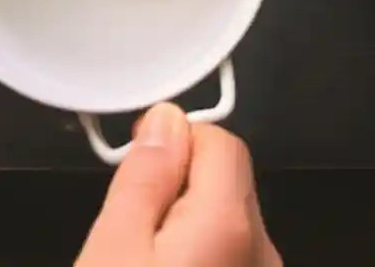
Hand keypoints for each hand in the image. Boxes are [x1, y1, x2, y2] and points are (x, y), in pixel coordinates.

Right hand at [76, 103, 282, 266]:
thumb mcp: (113, 247)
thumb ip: (143, 178)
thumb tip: (166, 120)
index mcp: (230, 223)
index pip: (220, 139)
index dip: (173, 141)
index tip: (134, 161)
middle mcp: (262, 251)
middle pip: (228, 179)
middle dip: (179, 183)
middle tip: (128, 222)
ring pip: (227, 219)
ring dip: (187, 222)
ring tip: (141, 256)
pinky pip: (230, 253)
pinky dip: (199, 252)